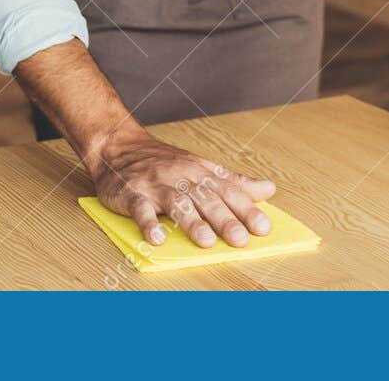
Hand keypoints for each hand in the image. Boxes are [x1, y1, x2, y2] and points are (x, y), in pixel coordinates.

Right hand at [88, 126, 275, 248]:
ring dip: (192, 222)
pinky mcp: (132, 194)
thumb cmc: (164, 162)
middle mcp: (182, 177)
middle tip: (240, 240)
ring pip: (178, 204)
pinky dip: (148, 224)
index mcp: (201, 172)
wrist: (119, 146)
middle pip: (206, 199)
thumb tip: (269, 189)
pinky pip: (141, 209)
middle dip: (224, 220)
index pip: (228, 191)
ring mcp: (156, 186)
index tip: (263, 228)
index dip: (246, 209)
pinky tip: (157, 239)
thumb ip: (234, 181)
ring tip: (205, 241)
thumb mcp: (202, 167)